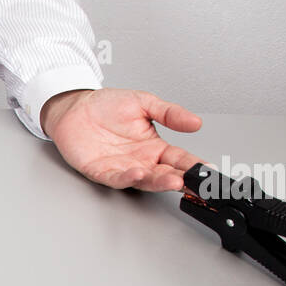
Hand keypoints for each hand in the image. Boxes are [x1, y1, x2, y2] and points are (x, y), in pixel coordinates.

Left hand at [40, 88, 204, 191]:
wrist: (75, 107)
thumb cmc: (106, 106)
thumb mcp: (145, 103)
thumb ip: (170, 113)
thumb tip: (196, 122)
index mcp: (154, 147)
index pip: (180, 159)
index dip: (195, 165)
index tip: (209, 170)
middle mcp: (140, 161)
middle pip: (165, 174)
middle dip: (181, 179)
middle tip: (196, 183)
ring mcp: (122, 168)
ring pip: (144, 180)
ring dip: (158, 182)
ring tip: (173, 180)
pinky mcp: (100, 171)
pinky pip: (116, 178)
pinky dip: (128, 178)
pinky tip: (138, 173)